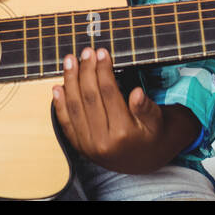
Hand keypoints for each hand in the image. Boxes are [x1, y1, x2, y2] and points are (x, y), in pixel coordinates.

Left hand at [52, 47, 195, 174]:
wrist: (144, 161)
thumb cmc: (151, 135)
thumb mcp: (157, 121)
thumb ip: (146, 108)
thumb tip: (137, 94)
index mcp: (124, 133)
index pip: (109, 94)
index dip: (104, 70)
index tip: (102, 53)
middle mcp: (103, 142)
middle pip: (90, 98)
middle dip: (86, 71)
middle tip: (86, 52)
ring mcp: (88, 146)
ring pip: (74, 108)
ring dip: (70, 81)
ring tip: (70, 61)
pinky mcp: (79, 148)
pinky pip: (66, 123)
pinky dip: (59, 104)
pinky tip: (58, 86)